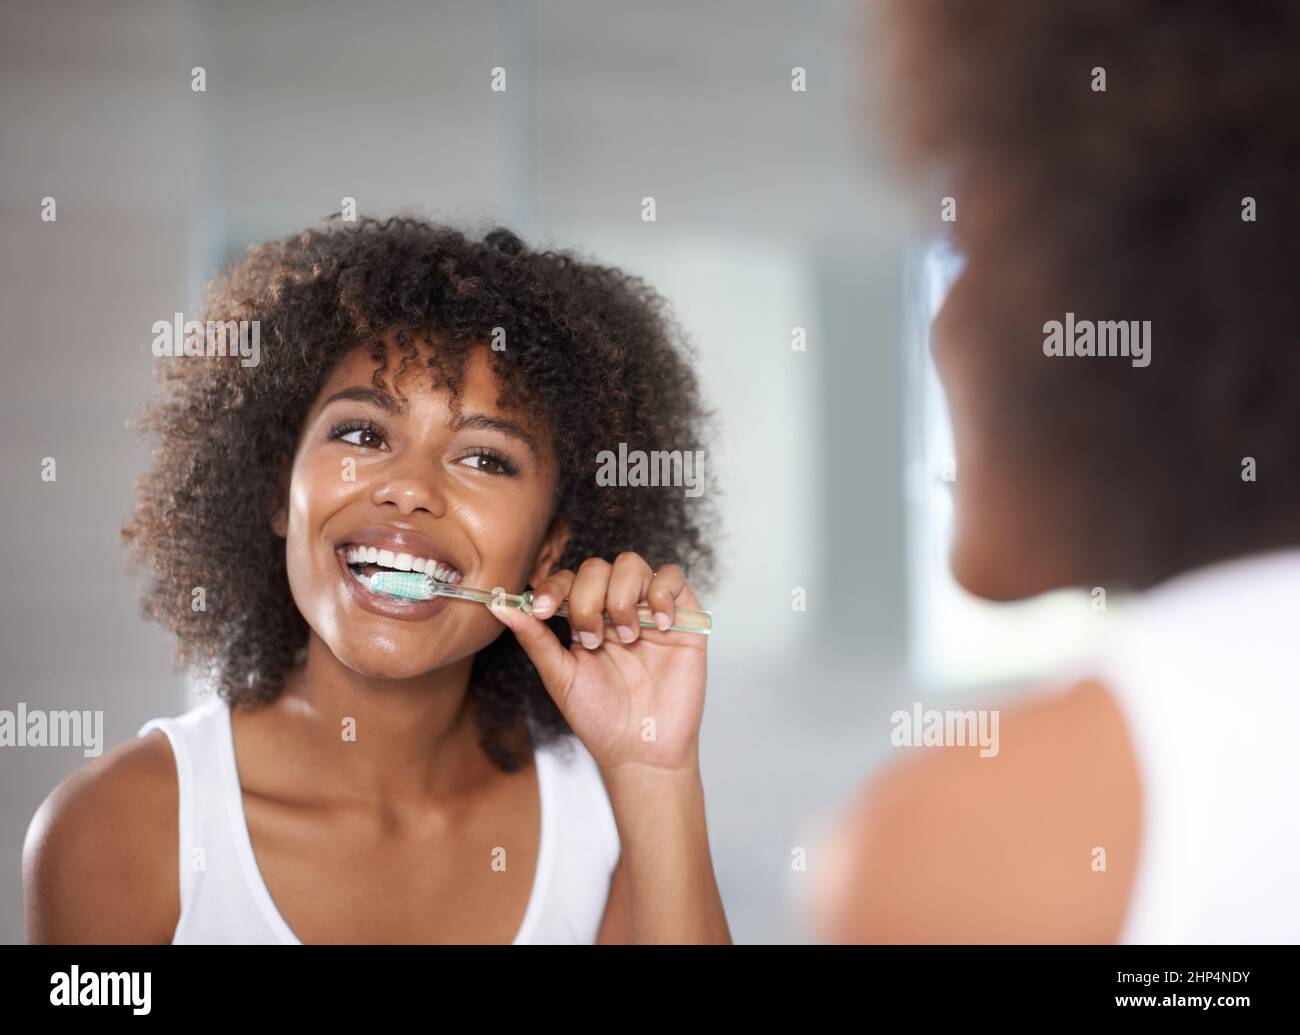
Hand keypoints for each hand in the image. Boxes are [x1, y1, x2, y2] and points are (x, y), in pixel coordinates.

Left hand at [487, 552, 706, 774]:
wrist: (641, 750)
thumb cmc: (600, 718)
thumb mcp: (559, 676)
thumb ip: (534, 638)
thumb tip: (499, 606)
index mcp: (585, 619)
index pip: (568, 580)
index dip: (554, 587)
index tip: (543, 612)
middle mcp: (616, 609)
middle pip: (598, 566)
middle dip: (588, 599)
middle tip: (592, 640)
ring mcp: (649, 611)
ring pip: (631, 564)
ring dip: (621, 597)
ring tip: (625, 637)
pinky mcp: (683, 617)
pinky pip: (672, 578)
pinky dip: (660, 593)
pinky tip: (657, 625)